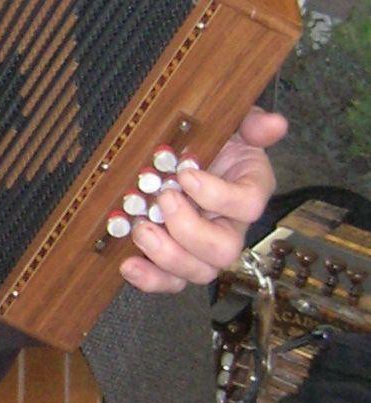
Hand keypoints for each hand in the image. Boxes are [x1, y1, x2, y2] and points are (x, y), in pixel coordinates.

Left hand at [119, 106, 287, 293]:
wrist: (188, 150)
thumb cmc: (213, 139)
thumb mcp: (233, 124)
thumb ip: (251, 124)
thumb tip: (274, 123)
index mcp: (249, 191)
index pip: (247, 205)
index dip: (217, 196)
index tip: (185, 175)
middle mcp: (230, 225)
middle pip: (224, 250)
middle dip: (189, 230)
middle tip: (162, 201)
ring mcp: (203, 246)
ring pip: (198, 271)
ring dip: (166, 255)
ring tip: (141, 229)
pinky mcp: (178, 256)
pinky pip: (171, 280)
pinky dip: (150, 278)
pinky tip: (128, 263)